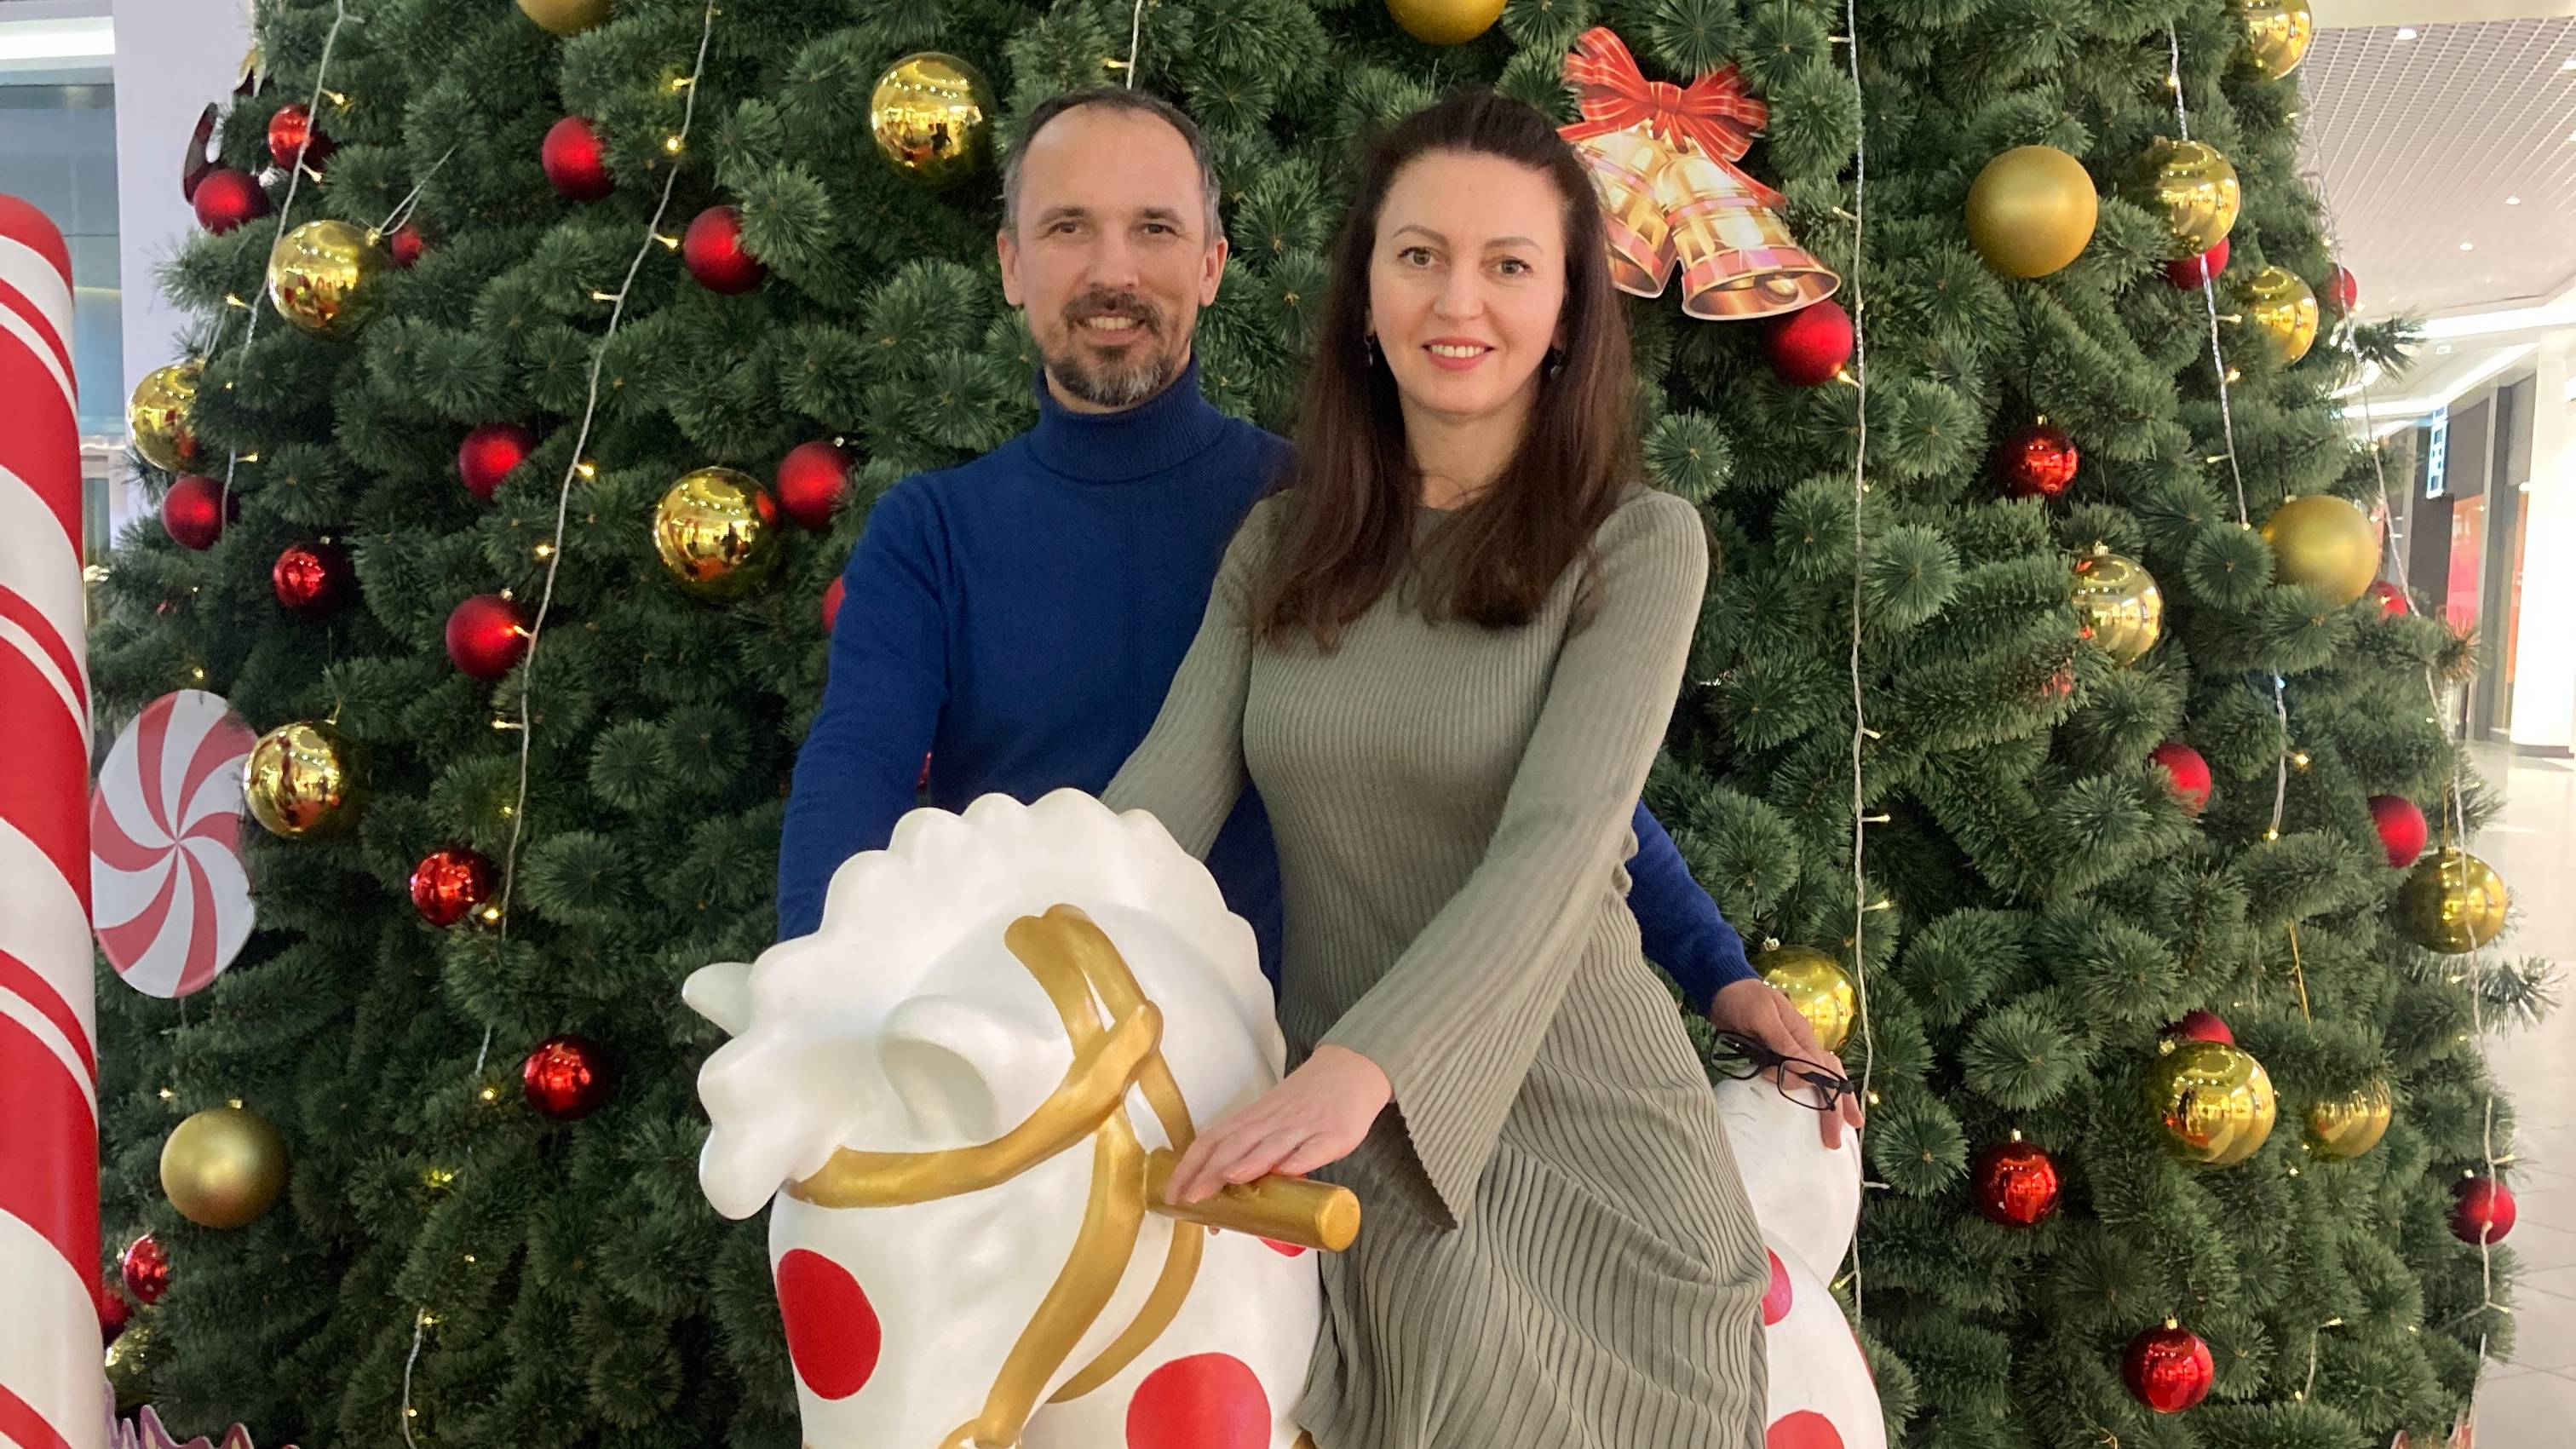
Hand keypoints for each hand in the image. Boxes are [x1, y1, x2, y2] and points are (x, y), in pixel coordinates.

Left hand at [1164, 1045, 1391, 1204]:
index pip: (1213, 1140)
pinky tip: (1288, 1173)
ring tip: (1228, 1180)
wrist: (1351, 1069)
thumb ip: (1252, 1147)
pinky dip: (1300, 1160)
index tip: (1173, 1193)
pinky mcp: (1333, 1134)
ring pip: (1271, 1146)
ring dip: (1249, 1163)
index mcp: (1253, 1119)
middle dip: (1211, 1172)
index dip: (1191, 1166)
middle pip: (1236, 1145)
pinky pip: (1314, 1148)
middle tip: (1190, 1198)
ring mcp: (1303, 1127)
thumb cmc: (1305, 1101)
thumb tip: (1223, 1186)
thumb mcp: (1271, 1118)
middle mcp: (1272, 1122)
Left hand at [1709, 977, 1863, 1149]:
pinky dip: (1803, 1093)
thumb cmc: (1743, 999)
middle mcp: (1801, 1046)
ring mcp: (1788, 1051)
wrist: (1723, 989)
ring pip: (1814, 1080)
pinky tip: (1809, 1107)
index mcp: (1803, 1037)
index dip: (1831, 1101)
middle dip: (1836, 1109)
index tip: (1835, 1125)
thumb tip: (1808, 1071)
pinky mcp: (1773, 1055)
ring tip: (1832, 1129)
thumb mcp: (1763, 1018)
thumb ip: (1784, 1044)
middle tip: (1836, 1140)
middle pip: (1828, 1079)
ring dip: (1825, 1103)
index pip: (1824, 1075)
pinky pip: (1793, 1077)